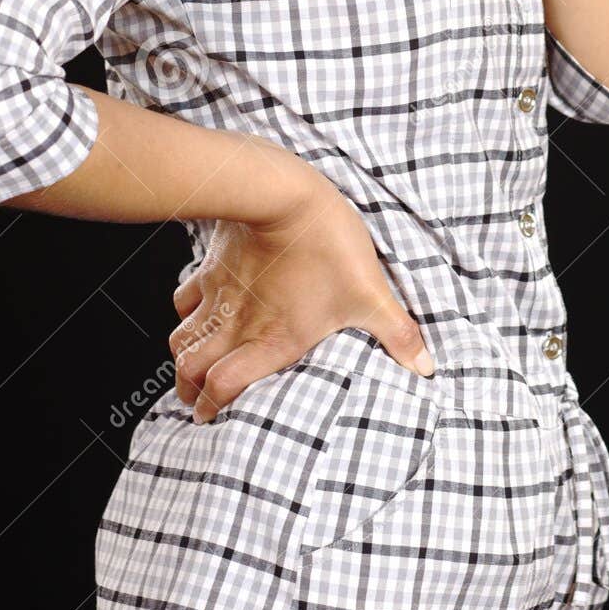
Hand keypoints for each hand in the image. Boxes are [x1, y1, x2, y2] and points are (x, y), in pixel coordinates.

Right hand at [168, 169, 434, 423]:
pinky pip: (184, 298)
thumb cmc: (327, 243)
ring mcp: (219, 295)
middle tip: (193, 401)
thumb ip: (397, 334)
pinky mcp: (212, 267)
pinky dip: (184, 313)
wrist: (285, 193)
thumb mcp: (371, 293)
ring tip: (187, 367)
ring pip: (181, 338)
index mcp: (273, 339)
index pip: (225, 386)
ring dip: (181, 357)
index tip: (209, 417)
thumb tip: (427, 367)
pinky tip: (193, 314)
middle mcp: (238, 324)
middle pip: (191, 369)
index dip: (211, 405)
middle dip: (187, 390)